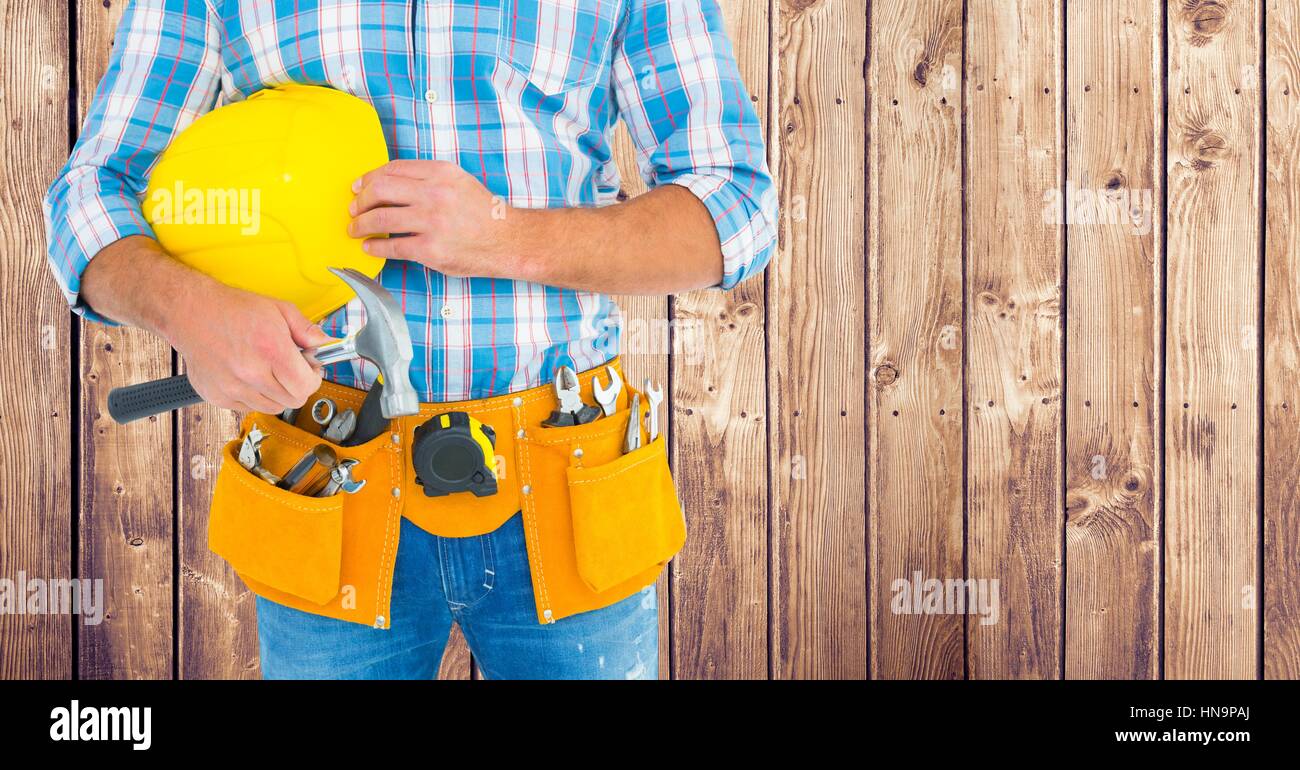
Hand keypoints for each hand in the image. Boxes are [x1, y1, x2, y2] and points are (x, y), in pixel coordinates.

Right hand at [166, 281, 333, 412]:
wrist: (190, 312)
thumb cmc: (232, 309)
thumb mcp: (278, 309)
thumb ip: (306, 329)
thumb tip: (324, 343)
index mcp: (270, 350)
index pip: (305, 386)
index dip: (313, 379)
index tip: (310, 370)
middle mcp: (251, 373)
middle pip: (293, 400)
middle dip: (298, 386)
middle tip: (292, 369)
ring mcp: (232, 387)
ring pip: (273, 408)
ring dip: (277, 393)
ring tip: (269, 371)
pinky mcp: (217, 396)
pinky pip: (248, 408)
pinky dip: (255, 397)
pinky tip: (250, 377)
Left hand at [348, 160, 517, 276]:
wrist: (509, 241)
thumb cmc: (485, 214)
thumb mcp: (460, 182)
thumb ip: (429, 178)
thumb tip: (390, 184)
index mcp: (441, 173)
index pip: (393, 169)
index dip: (370, 178)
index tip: (359, 187)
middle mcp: (435, 194)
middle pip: (380, 190)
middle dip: (360, 200)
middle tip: (353, 209)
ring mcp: (432, 222)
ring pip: (380, 218)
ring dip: (361, 224)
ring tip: (355, 229)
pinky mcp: (431, 249)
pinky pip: (392, 246)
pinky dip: (375, 247)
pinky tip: (369, 247)